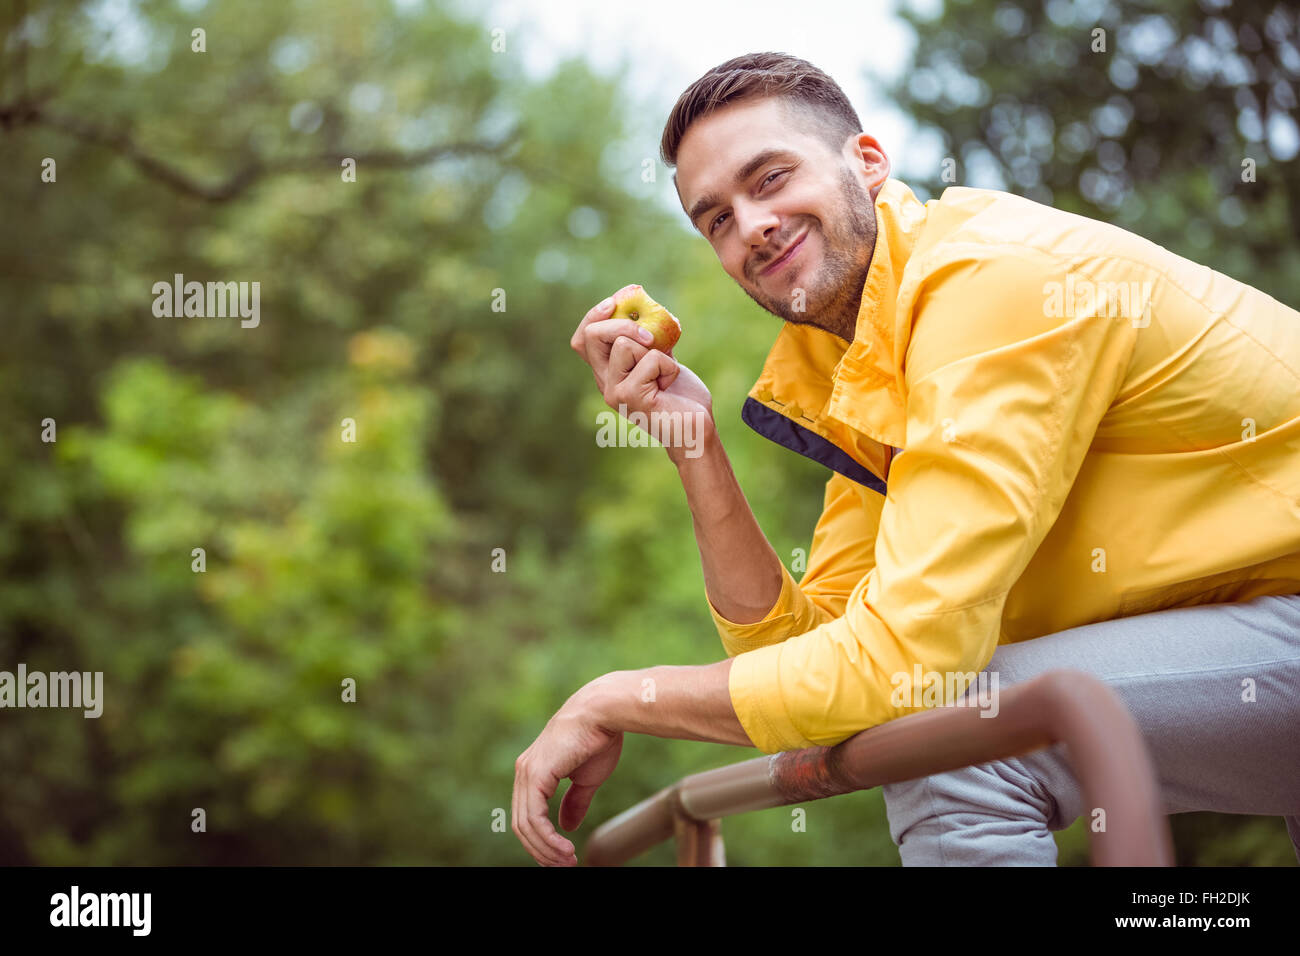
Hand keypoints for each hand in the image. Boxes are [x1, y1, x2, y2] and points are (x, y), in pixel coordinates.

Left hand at [512, 692, 623, 866]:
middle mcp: (523, 772)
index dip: (542, 841)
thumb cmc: (599, 739)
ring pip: (526, 826)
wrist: (604, 713)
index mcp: (533, 771)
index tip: (562, 857)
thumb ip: (574, 801)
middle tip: (564, 866)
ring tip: (567, 861)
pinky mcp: (535, 775)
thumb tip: (567, 826)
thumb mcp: (586, 779)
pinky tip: (565, 848)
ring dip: (546, 849)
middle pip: (522, 825)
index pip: (528, 815)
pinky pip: (534, 818)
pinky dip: (548, 839)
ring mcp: (526, 773)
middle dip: (542, 851)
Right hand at [571, 290, 713, 461]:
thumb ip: (647, 339)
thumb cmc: (680, 395)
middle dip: (623, 323)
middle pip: (592, 335)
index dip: (593, 317)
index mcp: (607, 372)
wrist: (696, 427)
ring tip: (664, 373)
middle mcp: (604, 383)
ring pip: (623, 344)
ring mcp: (614, 392)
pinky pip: (650, 359)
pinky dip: (668, 366)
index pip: (582, 340)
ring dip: (654, 350)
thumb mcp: (661, 358)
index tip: (614, 302)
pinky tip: (670, 384)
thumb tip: (644, 307)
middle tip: (649, 337)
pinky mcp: (630, 397)